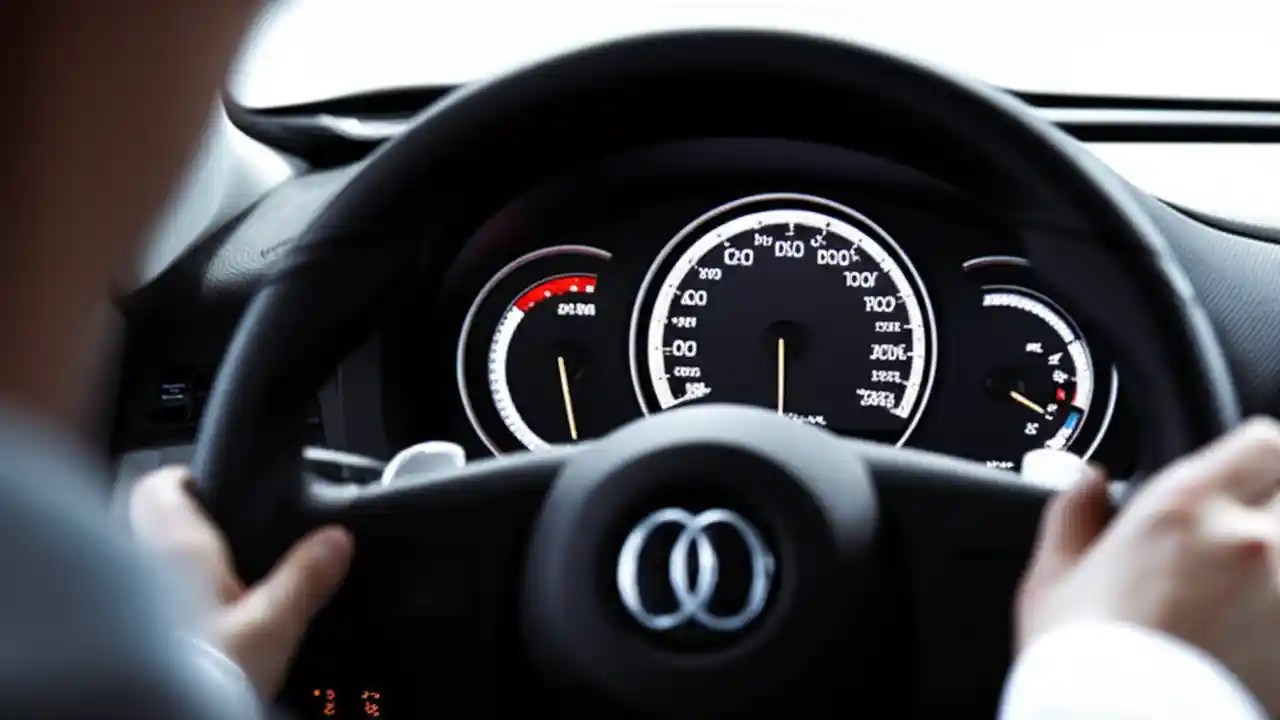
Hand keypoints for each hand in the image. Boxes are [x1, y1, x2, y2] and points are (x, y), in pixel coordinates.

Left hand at [129, 466, 353, 699]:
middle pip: (159, 527)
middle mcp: (144, 568)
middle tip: (234, 542)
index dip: (187, 480)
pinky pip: (154, 609)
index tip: (215, 485)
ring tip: (227, 590)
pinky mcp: (134, 639)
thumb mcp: (271, 626)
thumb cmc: (201, 672)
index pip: (160, 487)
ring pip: (155, 568)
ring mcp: (133, 606)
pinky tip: (208, 628)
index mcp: (177, 549)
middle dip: (195, 531)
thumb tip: (336, 541)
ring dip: (185, 573)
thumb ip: (305, 578)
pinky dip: (177, 609)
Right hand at [1017, 417, 1279, 713]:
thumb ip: (1073, 514)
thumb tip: (1086, 482)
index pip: (1262, 442)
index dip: (1251, 457)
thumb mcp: (1052, 579)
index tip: (1234, 476)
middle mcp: (1251, 542)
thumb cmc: (1080, 664)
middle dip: (1268, 503)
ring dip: (1273, 553)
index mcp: (1185, 508)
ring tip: (1243, 580)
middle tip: (1238, 531)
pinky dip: (1274, 604)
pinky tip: (1247, 623)